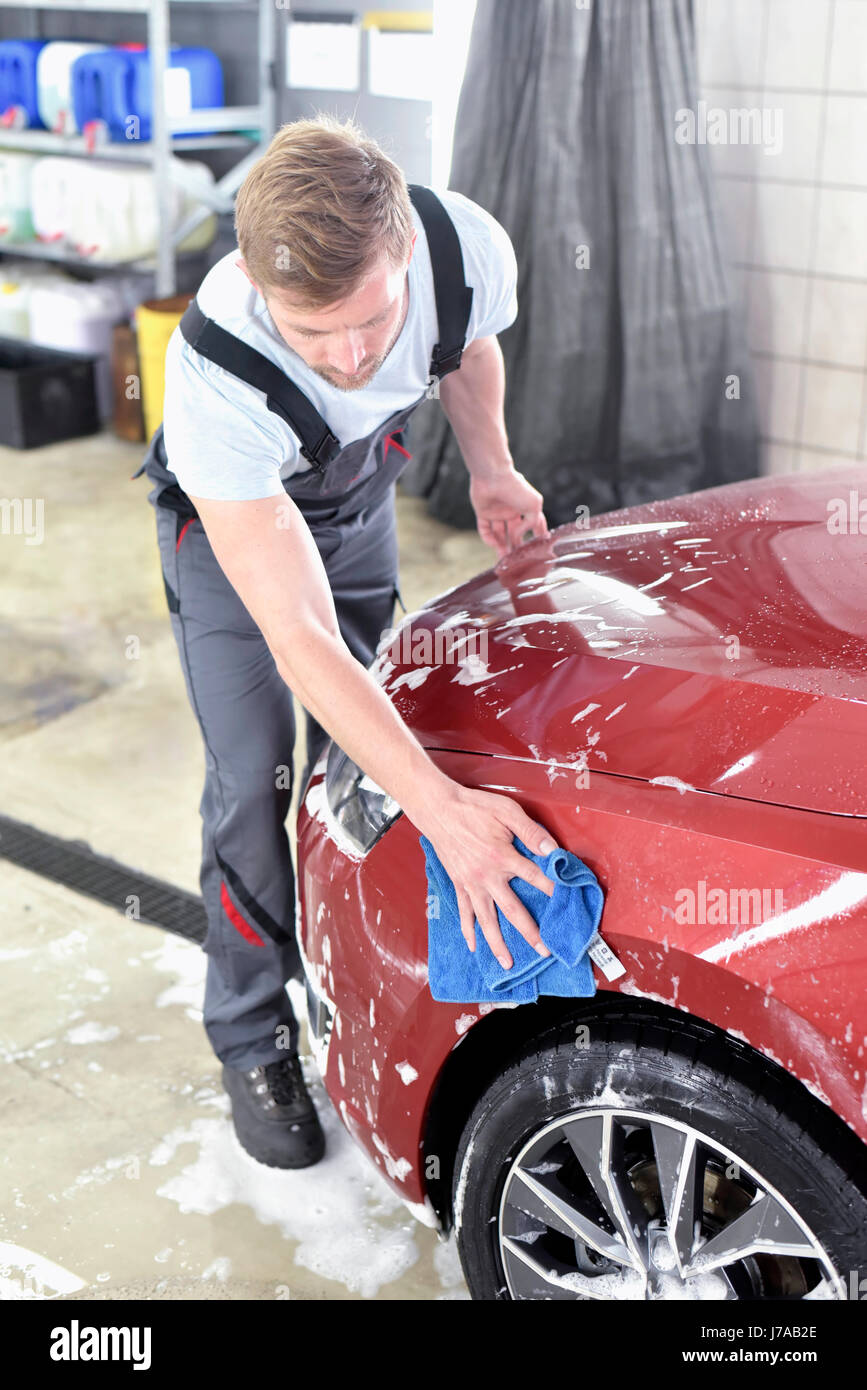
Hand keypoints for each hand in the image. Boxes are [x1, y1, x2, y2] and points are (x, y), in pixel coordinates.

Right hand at [419, 782, 559, 968]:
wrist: (438, 809)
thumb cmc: (473, 807)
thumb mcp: (507, 811)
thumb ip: (530, 832)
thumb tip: (552, 850)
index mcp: (503, 857)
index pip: (535, 878)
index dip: (553, 890)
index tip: (567, 904)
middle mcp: (487, 876)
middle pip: (513, 910)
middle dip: (531, 933)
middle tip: (545, 950)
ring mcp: (471, 884)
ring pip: (486, 919)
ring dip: (497, 943)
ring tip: (508, 963)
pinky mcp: (458, 884)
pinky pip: (464, 911)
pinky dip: (467, 930)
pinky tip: (473, 945)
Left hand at [469, 465, 549, 557]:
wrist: (493, 476)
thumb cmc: (516, 488)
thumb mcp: (534, 506)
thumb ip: (532, 524)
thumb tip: (519, 535)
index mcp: (525, 507)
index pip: (533, 524)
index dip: (536, 536)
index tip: (538, 549)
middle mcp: (511, 510)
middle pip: (514, 533)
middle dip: (516, 546)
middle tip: (517, 559)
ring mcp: (496, 512)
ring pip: (499, 533)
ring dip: (501, 546)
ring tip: (505, 559)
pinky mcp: (482, 512)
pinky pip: (485, 529)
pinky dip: (488, 538)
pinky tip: (494, 544)